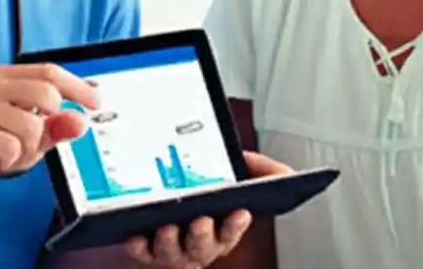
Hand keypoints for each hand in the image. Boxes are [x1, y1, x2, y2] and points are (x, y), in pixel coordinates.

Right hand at [0, 63, 98, 202]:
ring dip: (28, 148)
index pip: (49, 72)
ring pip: (31, 126)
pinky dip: (10, 160)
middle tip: (35, 140)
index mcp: (6, 78)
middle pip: (45, 94)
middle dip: (49, 123)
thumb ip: (57, 127)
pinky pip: (11, 148)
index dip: (77, 87)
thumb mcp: (32, 137)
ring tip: (9, 151)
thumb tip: (80, 120)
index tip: (96, 102)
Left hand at [123, 151, 292, 267]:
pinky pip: (141, 252)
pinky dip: (139, 246)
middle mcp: (200, 242)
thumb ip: (259, 169)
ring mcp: (172, 248)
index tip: (240, 212)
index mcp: (222, 226)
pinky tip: (134, 234)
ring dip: (170, 243)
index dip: (236, 225)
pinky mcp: (145, 248)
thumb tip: (287, 175)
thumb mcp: (233, 169)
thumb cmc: (205, 185)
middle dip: (203, 236)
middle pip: (204, 246)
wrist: (163, 189)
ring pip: (173, 253)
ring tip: (166, 227)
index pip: (233, 230)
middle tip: (200, 220)